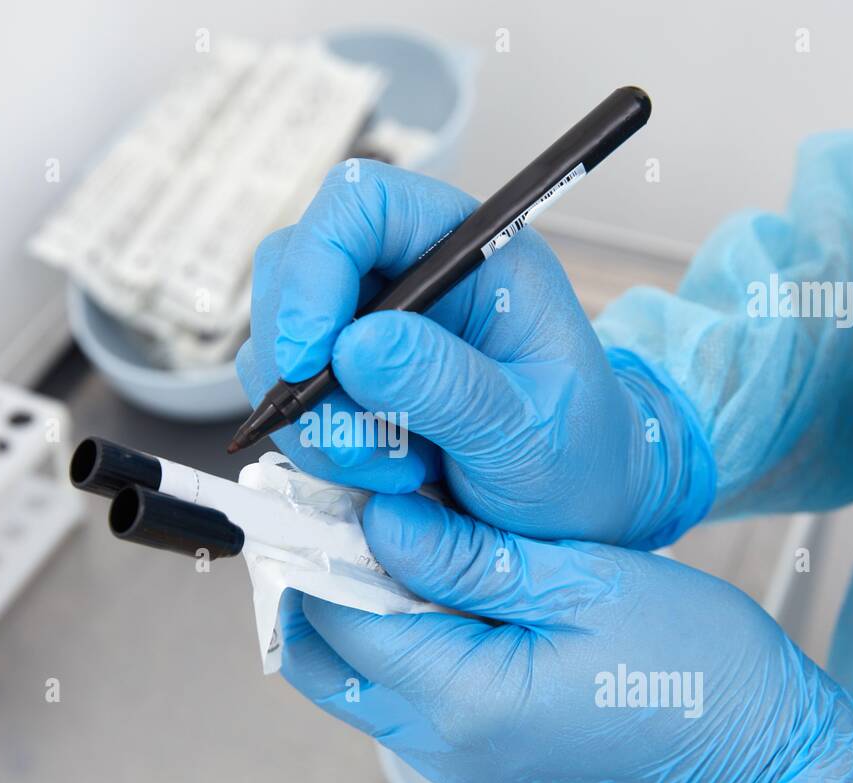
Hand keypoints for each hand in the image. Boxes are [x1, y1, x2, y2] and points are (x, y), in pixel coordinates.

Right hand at [237, 161, 712, 546]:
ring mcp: (367, 328)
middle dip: (302, 362)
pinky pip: (285, 399)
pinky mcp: (343, 382)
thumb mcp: (530, 429)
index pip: (362, 204)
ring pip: (276, 343)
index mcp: (470, 251)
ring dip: (315, 420)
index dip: (318, 266)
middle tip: (357, 438)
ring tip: (398, 466)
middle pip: (294, 266)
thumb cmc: (576, 453)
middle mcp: (409, 276)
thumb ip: (450, 386)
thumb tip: (358, 346)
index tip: (313, 357)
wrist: (574, 508)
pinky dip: (316, 447)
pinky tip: (383, 471)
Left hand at [279, 493, 852, 782]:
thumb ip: (468, 556)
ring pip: (348, 675)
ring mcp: (451, 750)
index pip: (340, 617)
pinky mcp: (469, 742)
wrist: (750, 740)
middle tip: (330, 502)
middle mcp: (440, 740)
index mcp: (466, 698)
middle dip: (311, 578)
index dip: (313, 547)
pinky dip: (382, 628)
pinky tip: (414, 569)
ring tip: (373, 524)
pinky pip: (391, 687)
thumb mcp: (582, 581)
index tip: (310, 486)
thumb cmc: (690, 661)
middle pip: (323, 658)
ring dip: (343, 601)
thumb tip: (379, 520)